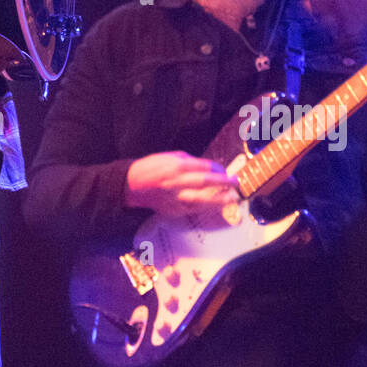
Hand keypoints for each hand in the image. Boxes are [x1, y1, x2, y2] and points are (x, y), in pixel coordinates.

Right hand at [124, 151, 239, 217]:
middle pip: (204, 182)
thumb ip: (188, 162)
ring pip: (200, 200)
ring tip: (231, 198)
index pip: (202, 167)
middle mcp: (176, 182)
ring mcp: (174, 197)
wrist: (132, 185)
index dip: (217, 169)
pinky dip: (204, 207)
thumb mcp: (169, 157)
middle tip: (235, 182)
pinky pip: (192, 209)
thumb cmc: (151, 167)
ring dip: (218, 199)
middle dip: (222, 182)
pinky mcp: (171, 210)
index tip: (225, 171)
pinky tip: (214, 206)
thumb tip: (207, 168)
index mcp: (175, 166)